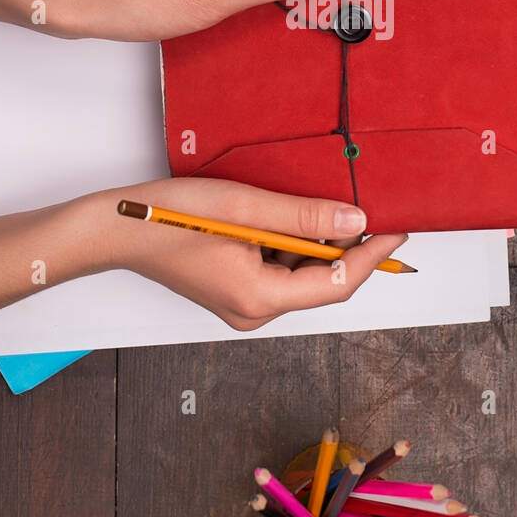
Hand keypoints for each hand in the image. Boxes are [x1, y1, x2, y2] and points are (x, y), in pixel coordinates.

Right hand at [98, 177, 407, 331]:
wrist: (117, 229)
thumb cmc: (171, 216)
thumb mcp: (246, 207)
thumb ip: (303, 215)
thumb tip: (356, 219)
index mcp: (260, 298)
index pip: (336, 282)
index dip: (373, 256)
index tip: (399, 229)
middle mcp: (254, 311)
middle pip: (321, 281)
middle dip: (349, 247)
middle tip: (371, 208)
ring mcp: (243, 304)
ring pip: (302, 275)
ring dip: (318, 243)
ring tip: (330, 205)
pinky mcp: (235, 291)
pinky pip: (280, 271)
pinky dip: (294, 246)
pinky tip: (294, 217)